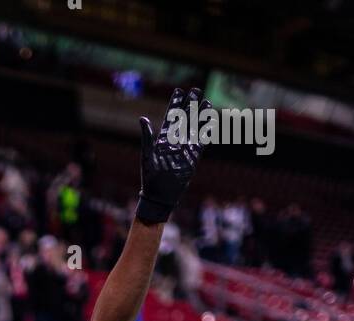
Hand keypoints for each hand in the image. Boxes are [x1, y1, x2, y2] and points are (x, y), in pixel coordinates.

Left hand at [137, 87, 211, 224]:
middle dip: (190, 105)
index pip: (171, 117)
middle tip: (196, 90)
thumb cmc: (150, 178)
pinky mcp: (193, 159)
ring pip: (194, 128)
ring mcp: (185, 149)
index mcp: (163, 139)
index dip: (175, 104)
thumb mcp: (146, 156)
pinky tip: (211, 121)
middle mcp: (175, 142)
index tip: (179, 90)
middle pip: (185, 119)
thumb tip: (142, 118)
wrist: (160, 196)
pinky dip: (206, 132)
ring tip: (207, 102)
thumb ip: (147, 137)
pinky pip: (201, 143)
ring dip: (200, 116)